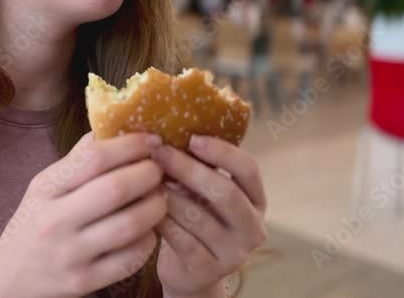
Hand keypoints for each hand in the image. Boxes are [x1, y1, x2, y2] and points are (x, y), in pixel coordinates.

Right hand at [0, 132, 167, 297]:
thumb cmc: (33, 225)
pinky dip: (149, 240)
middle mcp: (55, 220)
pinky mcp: (85, 282)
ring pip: (130, 225)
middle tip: (160, 169)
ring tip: (160, 197)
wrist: (9, 281)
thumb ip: (77, 161)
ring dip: (156, 206)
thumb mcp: (43, 188)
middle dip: (149, 174)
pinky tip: (149, 230)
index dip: (130, 145)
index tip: (151, 139)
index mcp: (45, 189)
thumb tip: (112, 127)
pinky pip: (131, 258)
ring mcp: (70, 254)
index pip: (94, 158)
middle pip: (116, 189)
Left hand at [151, 135, 266, 297]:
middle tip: (160, 152)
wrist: (189, 271)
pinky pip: (182, 241)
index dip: (222, 152)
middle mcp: (253, 228)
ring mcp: (234, 253)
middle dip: (189, 169)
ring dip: (169, 195)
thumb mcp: (204, 194)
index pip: (249, 170)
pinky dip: (162, 221)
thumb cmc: (195, 219)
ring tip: (147, 180)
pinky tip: (146, 209)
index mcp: (256, 201)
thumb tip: (167, 132)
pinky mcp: (209, 271)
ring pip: (199, 217)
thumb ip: (199, 168)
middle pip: (225, 192)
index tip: (192, 138)